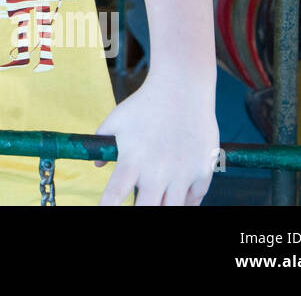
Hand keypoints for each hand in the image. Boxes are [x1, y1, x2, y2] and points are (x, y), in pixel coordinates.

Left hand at [94, 73, 219, 204]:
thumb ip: (103, 142)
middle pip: (147, 209)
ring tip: (160, 201)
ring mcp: (183, 173)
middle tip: (139, 204)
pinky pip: (196, 199)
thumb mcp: (117, 120)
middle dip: (141, 212)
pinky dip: (188, 202)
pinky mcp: (203, 171)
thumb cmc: (145, 103)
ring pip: (174, 209)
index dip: (108, 208)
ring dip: (164, 207)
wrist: (182, 88)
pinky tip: (180, 198)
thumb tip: (97, 165)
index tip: (104, 212)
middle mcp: (157, 172)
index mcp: (132, 160)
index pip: (115, 195)